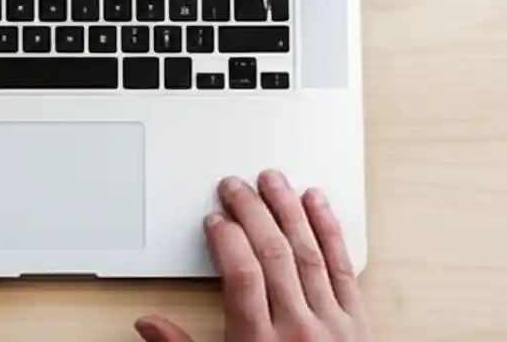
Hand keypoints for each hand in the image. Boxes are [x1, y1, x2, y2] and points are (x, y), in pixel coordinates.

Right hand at [135, 171, 368, 341]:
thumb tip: (147, 323)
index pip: (242, 278)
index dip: (227, 242)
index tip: (214, 219)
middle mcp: (298, 330)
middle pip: (273, 255)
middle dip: (252, 213)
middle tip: (235, 185)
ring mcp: (332, 324)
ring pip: (308, 252)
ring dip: (289, 210)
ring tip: (272, 180)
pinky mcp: (359, 322)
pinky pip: (342, 267)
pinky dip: (329, 230)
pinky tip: (316, 203)